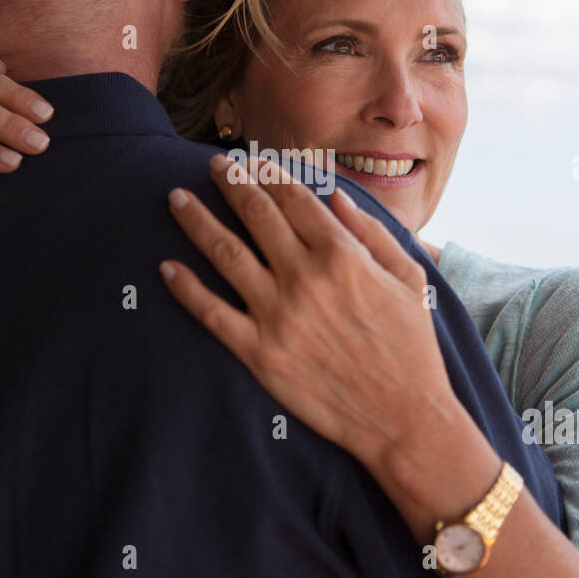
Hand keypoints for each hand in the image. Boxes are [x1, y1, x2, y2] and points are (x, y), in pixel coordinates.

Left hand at [159, 154, 461, 470]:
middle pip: (255, 215)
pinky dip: (186, 288)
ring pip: (225, 253)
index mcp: (342, 255)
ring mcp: (278, 315)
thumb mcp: (408, 277)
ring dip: (196, 221)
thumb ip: (371, 232)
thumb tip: (335, 196)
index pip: (294, 199)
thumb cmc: (412, 347)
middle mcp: (305, 277)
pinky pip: (212, 313)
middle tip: (211, 165)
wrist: (403, 417)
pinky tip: (167, 267)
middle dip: (230, 182)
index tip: (252, 160)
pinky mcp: (260, 353)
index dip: (269, 174)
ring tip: (176, 199)